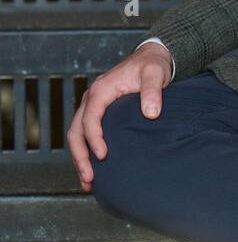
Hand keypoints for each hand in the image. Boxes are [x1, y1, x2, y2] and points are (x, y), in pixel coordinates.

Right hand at [66, 44, 173, 191]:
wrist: (151, 59)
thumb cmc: (152, 66)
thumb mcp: (156, 74)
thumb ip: (153, 91)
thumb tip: (151, 112)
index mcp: (102, 90)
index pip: (90, 117)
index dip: (94, 138)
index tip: (103, 155)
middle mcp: (91, 98)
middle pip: (76, 130)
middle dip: (80, 155)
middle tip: (89, 177)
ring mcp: (92, 106)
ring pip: (76, 135)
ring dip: (79, 158)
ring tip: (88, 182)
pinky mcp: (98, 113)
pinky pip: (85, 135)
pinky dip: (85, 153)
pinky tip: (93, 171)